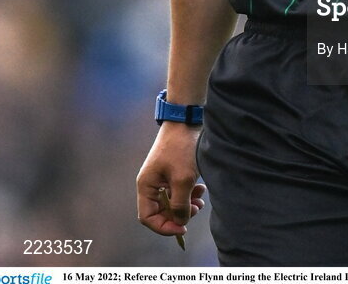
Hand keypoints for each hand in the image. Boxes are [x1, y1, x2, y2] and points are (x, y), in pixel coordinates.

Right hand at [136, 122, 205, 241]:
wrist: (187, 120)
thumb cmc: (181, 148)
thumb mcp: (182, 179)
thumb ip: (180, 204)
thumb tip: (181, 222)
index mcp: (146, 186)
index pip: (148, 217)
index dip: (164, 226)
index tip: (183, 227)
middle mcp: (152, 183)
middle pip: (162, 211)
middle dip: (180, 213)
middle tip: (197, 208)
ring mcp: (162, 177)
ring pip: (173, 201)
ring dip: (187, 203)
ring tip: (201, 198)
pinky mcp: (173, 171)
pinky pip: (179, 190)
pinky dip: (190, 192)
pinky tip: (201, 188)